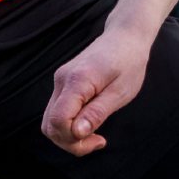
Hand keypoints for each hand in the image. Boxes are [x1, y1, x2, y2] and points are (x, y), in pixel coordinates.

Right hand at [42, 22, 153, 155]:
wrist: (125, 36)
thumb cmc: (128, 62)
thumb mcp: (121, 92)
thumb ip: (97, 113)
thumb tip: (77, 133)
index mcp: (77, 80)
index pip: (59, 120)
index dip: (75, 139)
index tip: (100, 140)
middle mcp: (62, 79)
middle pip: (49, 125)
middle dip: (70, 142)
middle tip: (98, 141)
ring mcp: (60, 80)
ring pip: (50, 121)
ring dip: (69, 135)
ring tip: (95, 134)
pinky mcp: (63, 83)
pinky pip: (58, 111)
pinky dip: (70, 124)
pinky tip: (90, 122)